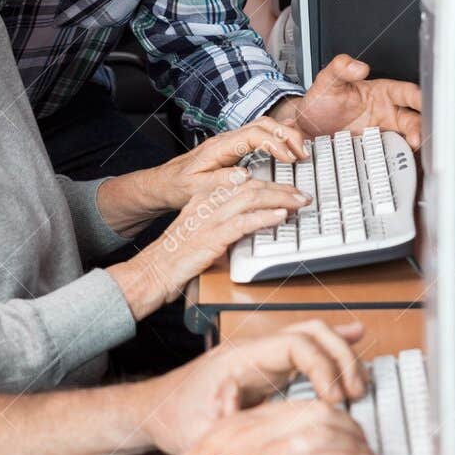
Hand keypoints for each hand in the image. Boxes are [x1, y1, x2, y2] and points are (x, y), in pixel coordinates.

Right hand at [109, 174, 308, 318]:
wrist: (152, 272)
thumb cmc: (175, 257)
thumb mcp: (201, 232)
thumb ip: (223, 223)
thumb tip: (252, 222)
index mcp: (203, 199)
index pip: (241, 183)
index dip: (268, 183)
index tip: (287, 189)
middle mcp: (206, 204)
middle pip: (250, 186)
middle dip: (280, 188)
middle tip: (301, 194)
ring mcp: (208, 219)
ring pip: (250, 198)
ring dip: (279, 198)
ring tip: (298, 202)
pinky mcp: (211, 238)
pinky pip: (242, 222)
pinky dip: (264, 217)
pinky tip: (280, 216)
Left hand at [139, 320, 367, 454]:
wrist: (154, 412)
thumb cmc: (173, 419)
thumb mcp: (202, 432)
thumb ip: (236, 428)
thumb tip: (269, 425)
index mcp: (240, 358)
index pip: (296, 344)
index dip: (323, 368)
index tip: (333, 401)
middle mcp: (255, 351)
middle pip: (312, 332)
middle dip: (342, 358)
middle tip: (355, 393)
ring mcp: (263, 358)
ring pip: (314, 338)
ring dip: (342, 356)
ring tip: (359, 386)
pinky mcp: (268, 370)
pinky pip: (307, 350)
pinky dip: (333, 348)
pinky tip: (356, 342)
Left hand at [149, 117, 308, 211]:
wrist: (165, 183)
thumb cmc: (178, 186)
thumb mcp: (196, 189)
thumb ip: (220, 181)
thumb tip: (244, 175)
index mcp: (218, 147)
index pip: (253, 135)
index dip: (275, 144)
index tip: (290, 159)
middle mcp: (226, 140)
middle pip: (263, 124)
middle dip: (287, 136)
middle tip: (303, 154)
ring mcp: (231, 141)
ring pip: (263, 126)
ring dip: (284, 135)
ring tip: (301, 151)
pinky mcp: (234, 147)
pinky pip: (260, 135)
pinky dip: (278, 136)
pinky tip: (290, 140)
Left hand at [283, 54, 421, 148]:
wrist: (307, 125)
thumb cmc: (322, 100)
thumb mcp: (328, 81)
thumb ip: (340, 68)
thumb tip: (358, 66)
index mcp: (383, 93)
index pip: (408, 93)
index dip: (419, 99)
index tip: (425, 105)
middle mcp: (387, 112)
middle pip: (413, 119)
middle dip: (419, 128)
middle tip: (416, 138)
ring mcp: (383, 132)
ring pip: (406, 139)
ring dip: (410, 146)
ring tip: (409, 153)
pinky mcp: (375, 150)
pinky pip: (392, 154)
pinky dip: (398, 159)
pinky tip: (398, 164)